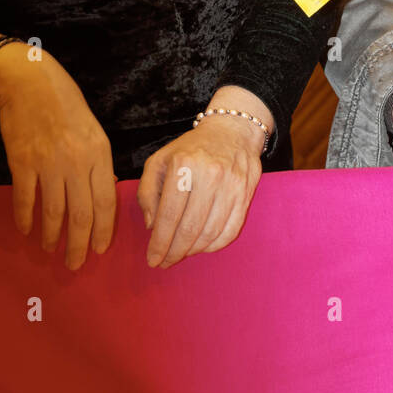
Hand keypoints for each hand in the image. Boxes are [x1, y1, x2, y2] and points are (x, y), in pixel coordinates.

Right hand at [0, 44, 116, 269]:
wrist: (30, 83)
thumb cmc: (66, 105)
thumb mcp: (93, 131)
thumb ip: (98, 163)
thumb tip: (103, 195)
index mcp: (99, 153)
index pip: (105, 201)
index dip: (103, 230)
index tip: (99, 250)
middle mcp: (76, 161)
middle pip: (81, 214)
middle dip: (79, 245)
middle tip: (75, 264)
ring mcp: (48, 162)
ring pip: (53, 212)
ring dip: (52, 237)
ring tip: (51, 250)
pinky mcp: (22, 162)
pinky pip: (25, 200)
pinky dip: (25, 219)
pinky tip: (26, 230)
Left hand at [137, 89, 272, 267]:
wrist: (231, 130)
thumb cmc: (190, 149)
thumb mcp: (160, 160)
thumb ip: (147, 191)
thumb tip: (152, 226)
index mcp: (183, 165)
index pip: (169, 215)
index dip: (159, 243)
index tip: (153, 259)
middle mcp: (208, 174)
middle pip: (190, 228)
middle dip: (175, 252)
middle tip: (166, 262)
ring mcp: (230, 184)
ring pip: (210, 233)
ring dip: (193, 250)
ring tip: (182, 253)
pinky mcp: (246, 193)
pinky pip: (231, 230)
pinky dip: (215, 245)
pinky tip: (202, 246)